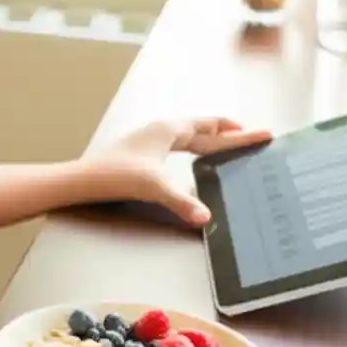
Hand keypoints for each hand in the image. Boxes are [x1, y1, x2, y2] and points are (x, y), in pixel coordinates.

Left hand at [81, 118, 271, 225]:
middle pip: (203, 128)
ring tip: (227, 139)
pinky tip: (191, 152)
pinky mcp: (142, 149)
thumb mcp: (154, 188)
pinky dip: (193, 144)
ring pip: (189, 133)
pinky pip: (177, 141)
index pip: (213, 131)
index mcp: (169, 130)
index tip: (262, 133)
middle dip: (229, 133)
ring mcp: (150, 138)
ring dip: (210, 136)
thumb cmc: (116, 176)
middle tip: (251, 135)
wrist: (84, 179)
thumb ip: (182, 202)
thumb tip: (206, 217)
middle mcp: (161, 129)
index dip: (239, 136)